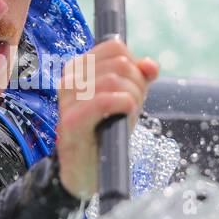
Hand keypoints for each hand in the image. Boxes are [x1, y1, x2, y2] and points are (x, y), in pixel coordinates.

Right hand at [55, 38, 158, 198]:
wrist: (86, 170)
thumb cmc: (105, 131)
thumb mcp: (125, 99)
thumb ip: (138, 79)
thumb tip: (151, 66)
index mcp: (78, 68)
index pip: (115, 48)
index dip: (134, 66)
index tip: (134, 88)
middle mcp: (69, 79)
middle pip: (119, 63)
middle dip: (137, 85)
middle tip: (134, 106)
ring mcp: (67, 99)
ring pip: (114, 81)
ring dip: (133, 98)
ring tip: (129, 115)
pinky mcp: (71, 121)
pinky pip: (104, 101)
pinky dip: (124, 105)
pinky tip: (126, 115)